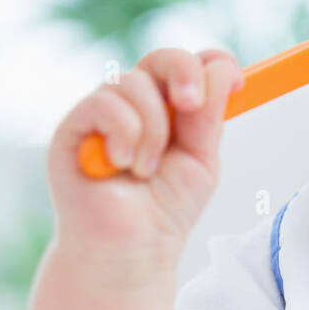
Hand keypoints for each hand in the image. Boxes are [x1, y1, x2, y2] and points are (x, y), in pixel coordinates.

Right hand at [48, 49, 244, 267]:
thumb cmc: (166, 210)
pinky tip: (122, 164)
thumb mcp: (201, 160)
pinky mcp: (73, 128)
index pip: (186, 66)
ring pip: (133, 83)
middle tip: (191, 105)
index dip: (210, 63)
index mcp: (167, 109)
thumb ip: (208, 115)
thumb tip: (220, 69)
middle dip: (184, 73)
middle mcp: (133, 105)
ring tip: (147, 169)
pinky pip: (103, 102)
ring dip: (152, 129)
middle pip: (160, 58)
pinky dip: (124, 134)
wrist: (132, 251)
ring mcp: (101, 114)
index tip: (235, 80)